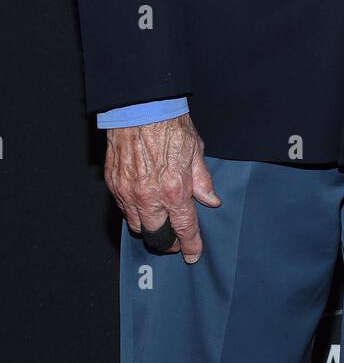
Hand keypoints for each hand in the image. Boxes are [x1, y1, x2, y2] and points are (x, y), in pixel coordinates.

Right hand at [105, 114, 220, 262]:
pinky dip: (134, 210)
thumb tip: (211, 201)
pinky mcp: (114, 184)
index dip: (190, 244)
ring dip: (149, 226)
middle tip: (174, 239)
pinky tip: (143, 202)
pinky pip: (123, 208)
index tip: (192, 254)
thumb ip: (203, 181)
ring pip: (137, 225)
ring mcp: (128, 192)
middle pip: (157, 235)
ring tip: (159, 219)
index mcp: (174, 189)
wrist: (141, 108)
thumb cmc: (170, 125)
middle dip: (167, 241)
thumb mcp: (196, 151)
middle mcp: (149, 196)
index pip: (184, 228)